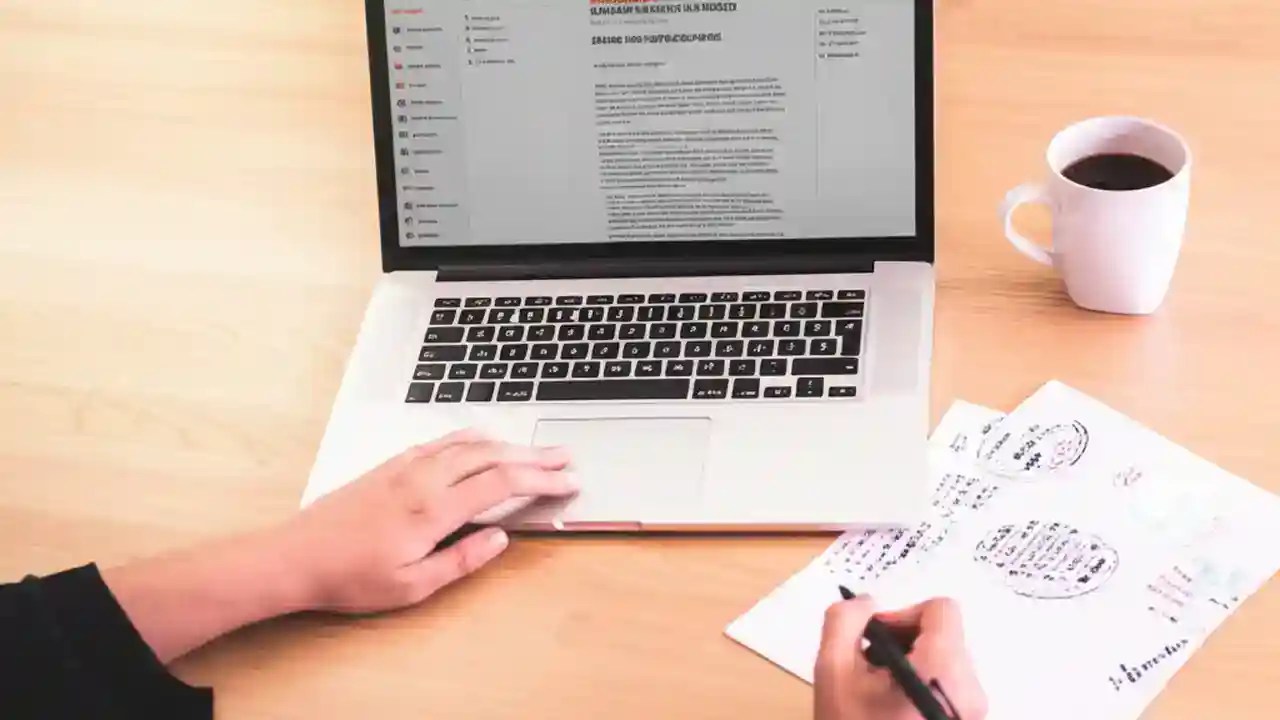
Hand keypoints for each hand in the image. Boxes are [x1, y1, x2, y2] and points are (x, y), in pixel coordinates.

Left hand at [279, 430, 576, 613]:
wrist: (295, 555)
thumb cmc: (350, 577)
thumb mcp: (411, 586)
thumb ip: (461, 561)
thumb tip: (500, 539)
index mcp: (434, 509)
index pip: (502, 484)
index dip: (540, 480)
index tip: (567, 481)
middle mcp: (423, 478)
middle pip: (491, 455)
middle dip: (533, 455)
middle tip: (565, 456)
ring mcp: (405, 466)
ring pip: (467, 443)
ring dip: (506, 442)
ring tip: (534, 447)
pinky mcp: (390, 464)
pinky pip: (441, 441)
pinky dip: (470, 436)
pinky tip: (480, 438)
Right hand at [814, 596, 987, 719]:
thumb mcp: (832, 672)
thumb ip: (844, 622)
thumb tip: (868, 602)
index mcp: (943, 672)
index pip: (942, 610)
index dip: (903, 613)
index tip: (875, 638)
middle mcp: (972, 691)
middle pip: (947, 635)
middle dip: (906, 640)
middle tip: (871, 666)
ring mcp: (975, 713)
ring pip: (950, 659)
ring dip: (914, 662)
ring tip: (881, 691)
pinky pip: (953, 685)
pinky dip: (925, 683)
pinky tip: (896, 707)